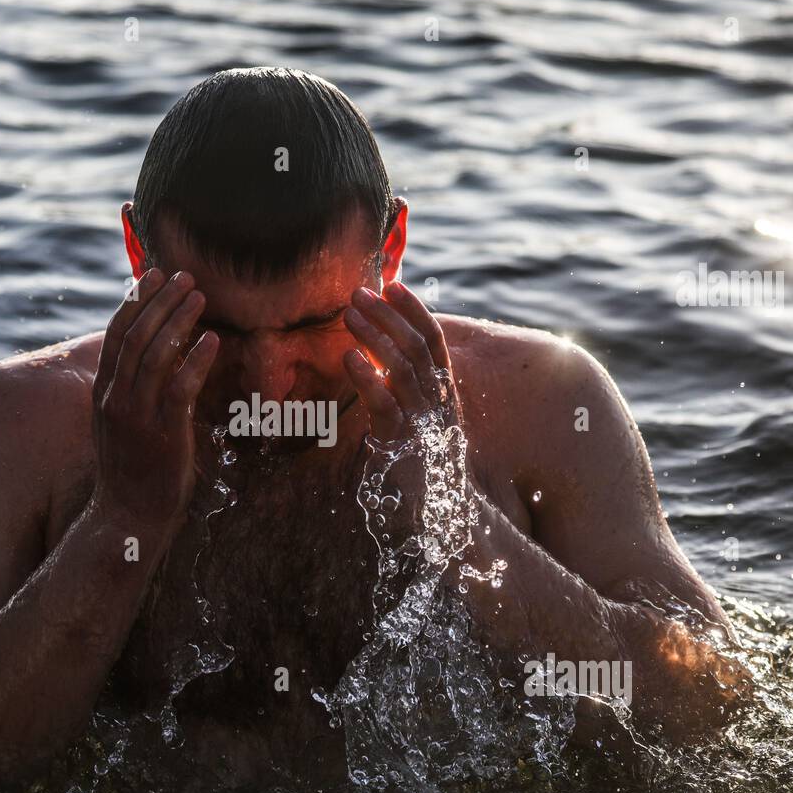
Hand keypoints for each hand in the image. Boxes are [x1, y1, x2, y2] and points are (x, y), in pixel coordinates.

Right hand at [91, 268, 218, 526]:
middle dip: (160, 301)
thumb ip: (130, 390)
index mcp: (103, 393)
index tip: (153, 276)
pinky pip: (180, 387)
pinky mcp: (163, 433)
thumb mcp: (120, 423)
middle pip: (135, 336)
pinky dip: (195, 360)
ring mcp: (137, 416)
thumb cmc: (131, 470)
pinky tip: (211, 341)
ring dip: (179, 321)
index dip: (135, 301)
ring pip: (155, 355)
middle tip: (184, 277)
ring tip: (199, 297)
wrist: (127, 517)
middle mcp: (115, 399)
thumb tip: (152, 355)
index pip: (116, 334)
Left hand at [342, 281, 457, 440]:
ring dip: (374, 337)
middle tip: (358, 294)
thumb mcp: (419, 412)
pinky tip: (348, 357)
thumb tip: (383, 342)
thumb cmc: (418, 454)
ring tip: (349, 315)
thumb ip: (407, 379)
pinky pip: (385, 404)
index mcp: (444, 388)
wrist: (432, 507)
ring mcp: (421, 420)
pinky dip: (367, 378)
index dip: (413, 310)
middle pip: (416, 346)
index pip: (434, 339)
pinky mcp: (401, 442)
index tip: (391, 285)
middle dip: (387, 316)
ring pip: (401, 368)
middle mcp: (437, 400)